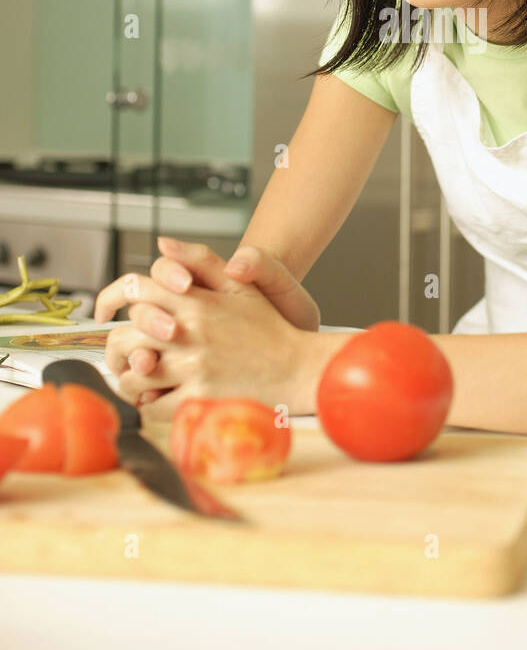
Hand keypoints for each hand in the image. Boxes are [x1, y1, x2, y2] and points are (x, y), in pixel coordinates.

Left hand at [99, 268, 324, 421]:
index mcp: (196, 300)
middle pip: (123, 336)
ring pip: (132, 374)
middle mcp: (189, 330)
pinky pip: (152, 405)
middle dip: (115, 347)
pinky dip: (149, 404)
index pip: (134, 290)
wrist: (299, 367)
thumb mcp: (239, 286)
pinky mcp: (198, 398)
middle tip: (122, 354)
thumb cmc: (269, 329)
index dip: (109, 298)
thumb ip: (201, 260)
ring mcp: (193, 366)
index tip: (102, 311)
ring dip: (129, 378)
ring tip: (139, 378)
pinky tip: (159, 397)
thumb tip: (162, 243)